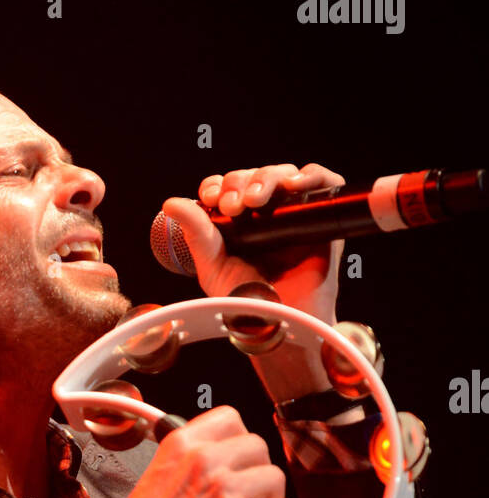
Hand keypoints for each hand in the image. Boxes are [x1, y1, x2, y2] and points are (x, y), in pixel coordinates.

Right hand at [111, 406, 293, 497]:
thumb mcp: (154, 477)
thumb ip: (187, 461)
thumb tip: (220, 461)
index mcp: (179, 444)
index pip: (230, 418)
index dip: (241, 442)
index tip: (239, 462)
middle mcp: (202, 458)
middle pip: (258, 446)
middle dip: (258, 472)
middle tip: (249, 495)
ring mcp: (221, 486)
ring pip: (275, 477)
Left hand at [161, 161, 345, 324]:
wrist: (278, 323)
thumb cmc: (247, 301)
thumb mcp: (213, 266)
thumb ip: (195, 233)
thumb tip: (171, 202)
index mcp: (240, 221)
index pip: (228, 186)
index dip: (218, 185)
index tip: (211, 198)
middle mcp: (268, 214)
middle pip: (254, 176)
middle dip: (239, 182)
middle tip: (233, 205)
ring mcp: (296, 215)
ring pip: (284, 174)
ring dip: (267, 177)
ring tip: (255, 197)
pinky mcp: (324, 219)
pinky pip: (325, 184)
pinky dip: (311, 176)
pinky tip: (293, 186)